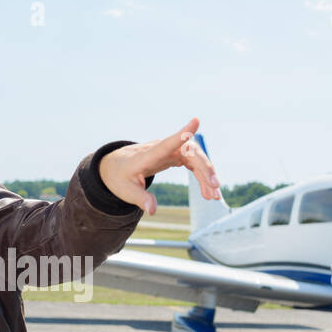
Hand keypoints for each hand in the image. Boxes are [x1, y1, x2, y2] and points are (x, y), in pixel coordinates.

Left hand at [99, 118, 220, 216]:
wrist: (117, 166)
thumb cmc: (119, 177)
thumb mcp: (125, 191)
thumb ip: (140, 199)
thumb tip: (152, 210)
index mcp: (147, 156)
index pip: (166, 143)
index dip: (181, 133)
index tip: (196, 121)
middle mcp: (161, 149)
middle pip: (189, 153)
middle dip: (204, 169)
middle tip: (214, 189)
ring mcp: (169, 151)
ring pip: (195, 158)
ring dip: (207, 175)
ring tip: (213, 197)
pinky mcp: (174, 156)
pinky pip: (193, 164)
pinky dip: (202, 177)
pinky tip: (207, 191)